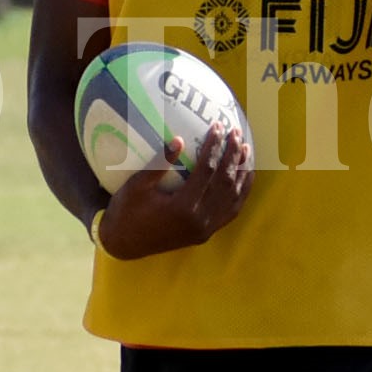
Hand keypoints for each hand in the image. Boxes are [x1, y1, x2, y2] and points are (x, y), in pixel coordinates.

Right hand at [97, 126, 252, 259]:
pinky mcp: (207, 233)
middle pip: (225, 182)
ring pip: (233, 198)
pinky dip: (241, 192)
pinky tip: (244, 176)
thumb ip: (158, 164)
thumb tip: (179, 139)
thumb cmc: (126, 211)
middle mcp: (199, 220)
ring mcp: (206, 229)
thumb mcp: (136, 186)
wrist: (125, 244)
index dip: (214, 147)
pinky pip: (231, 211)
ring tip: (246, 149)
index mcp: (182, 207)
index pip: (207, 171)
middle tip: (236, 133)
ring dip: (242, 172)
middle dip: (233, 155)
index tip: (218, 127)